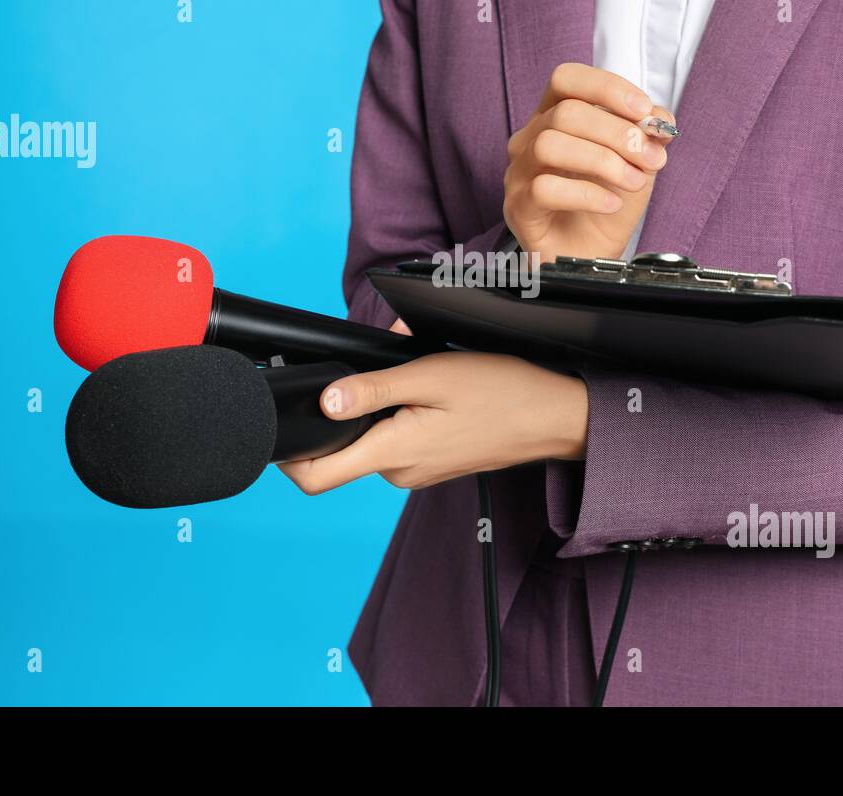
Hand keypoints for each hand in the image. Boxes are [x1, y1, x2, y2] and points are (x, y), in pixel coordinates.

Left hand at [276, 352, 587, 493]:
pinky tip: (432, 388)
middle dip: (350, 402)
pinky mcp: (429, 462)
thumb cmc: (502, 391)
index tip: (288, 419)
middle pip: (343, 446)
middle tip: (382, 366)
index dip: (289, 454)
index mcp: (393, 452)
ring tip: (417, 372)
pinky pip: (397, 437)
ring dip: (381, 401)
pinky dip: (403, 409)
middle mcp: (398, 471)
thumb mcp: (431, 376)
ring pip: (372, 436)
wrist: (554, 416)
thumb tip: (325, 401)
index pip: (316, 477)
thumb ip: (372, 389)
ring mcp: (415, 470)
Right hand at [504, 63, 676, 262]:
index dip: (606, 88)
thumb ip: (646, 136)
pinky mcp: (518, 207)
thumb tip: (659, 117)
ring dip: (603, 161)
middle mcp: (530, 139)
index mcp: (554, 117)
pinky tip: (611, 204)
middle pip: (565, 113)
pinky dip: (587, 194)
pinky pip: (545, 189)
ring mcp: (518, 173)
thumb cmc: (606, 205)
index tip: (643, 111)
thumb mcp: (636, 164)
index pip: (567, 79)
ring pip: (550, 145)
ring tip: (634, 181)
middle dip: (617, 132)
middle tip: (650, 158)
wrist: (592, 255)